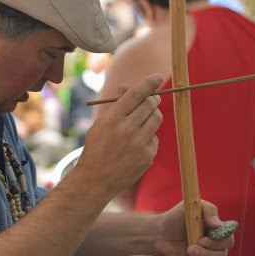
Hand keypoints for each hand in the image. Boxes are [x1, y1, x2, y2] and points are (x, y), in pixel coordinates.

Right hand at [78, 73, 162, 197]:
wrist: (96, 179)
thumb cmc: (97, 148)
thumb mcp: (101, 124)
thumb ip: (116, 106)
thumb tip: (126, 87)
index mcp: (113, 119)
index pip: (136, 94)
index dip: (149, 83)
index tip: (158, 77)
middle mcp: (127, 129)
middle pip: (150, 105)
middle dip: (153, 99)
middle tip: (152, 100)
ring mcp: (139, 144)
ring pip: (156, 119)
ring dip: (153, 116)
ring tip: (142, 123)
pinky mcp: (147, 156)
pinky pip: (155, 139)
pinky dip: (149, 138)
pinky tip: (136, 146)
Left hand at [154, 201, 235, 255]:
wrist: (160, 235)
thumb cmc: (176, 218)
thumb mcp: (191, 208)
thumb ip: (208, 210)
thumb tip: (218, 225)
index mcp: (216, 230)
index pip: (228, 237)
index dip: (218, 241)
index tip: (202, 240)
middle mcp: (216, 245)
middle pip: (223, 253)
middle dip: (208, 252)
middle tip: (191, 248)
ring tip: (189, 253)